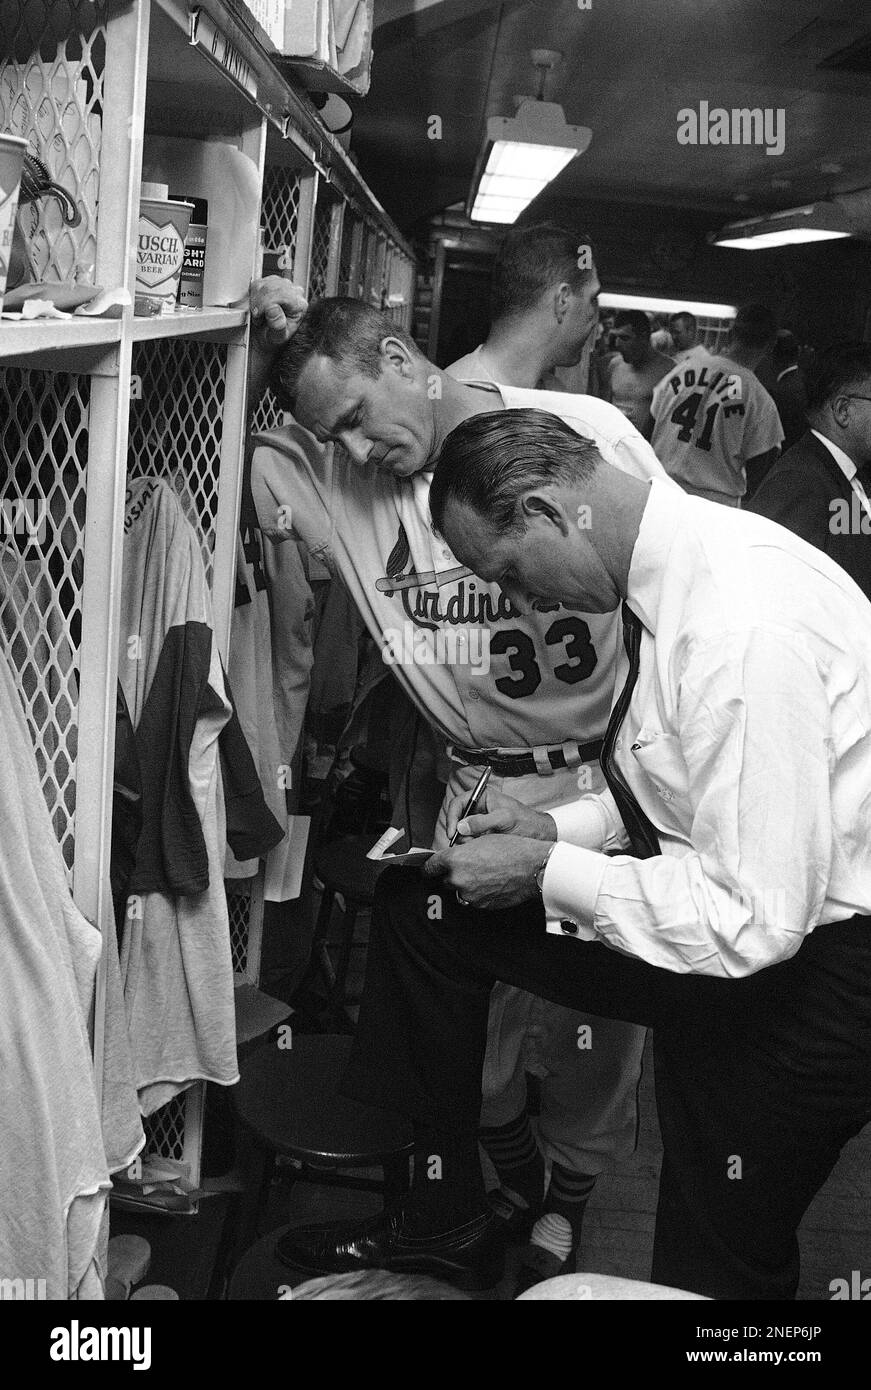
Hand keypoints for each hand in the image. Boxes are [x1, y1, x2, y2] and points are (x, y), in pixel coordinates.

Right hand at [249, 276, 307, 351]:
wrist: (266, 339)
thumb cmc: (274, 338)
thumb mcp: (277, 337)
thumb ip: (278, 325)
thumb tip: (273, 308)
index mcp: (300, 305)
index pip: (282, 294)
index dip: (266, 303)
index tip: (258, 315)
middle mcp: (295, 293)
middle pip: (272, 287)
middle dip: (260, 302)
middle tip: (257, 315)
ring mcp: (284, 285)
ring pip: (264, 284)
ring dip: (255, 299)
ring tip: (257, 313)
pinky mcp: (273, 282)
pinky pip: (259, 283)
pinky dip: (253, 294)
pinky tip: (256, 306)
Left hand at [423, 836, 551, 910]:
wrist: (533, 867)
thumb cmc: (511, 849)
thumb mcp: (481, 839)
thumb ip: (461, 850)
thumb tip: (453, 855)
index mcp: (455, 859)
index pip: (430, 867)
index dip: (430, 867)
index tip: (430, 869)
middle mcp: (458, 879)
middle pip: (445, 880)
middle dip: (453, 874)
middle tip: (470, 866)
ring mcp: (469, 895)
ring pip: (459, 891)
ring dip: (465, 885)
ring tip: (484, 874)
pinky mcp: (481, 905)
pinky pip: (473, 899)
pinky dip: (478, 893)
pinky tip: (491, 883)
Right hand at [445, 784, 556, 843]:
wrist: (539, 834)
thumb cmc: (525, 821)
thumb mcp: (504, 819)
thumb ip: (482, 822)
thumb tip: (461, 826)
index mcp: (483, 796)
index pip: (458, 803)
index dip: (452, 817)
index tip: (453, 832)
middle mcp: (479, 807)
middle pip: (457, 817)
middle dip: (458, 831)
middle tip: (464, 843)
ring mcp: (480, 821)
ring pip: (462, 830)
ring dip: (465, 839)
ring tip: (476, 845)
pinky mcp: (483, 833)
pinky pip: (470, 838)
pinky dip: (471, 844)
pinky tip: (479, 848)